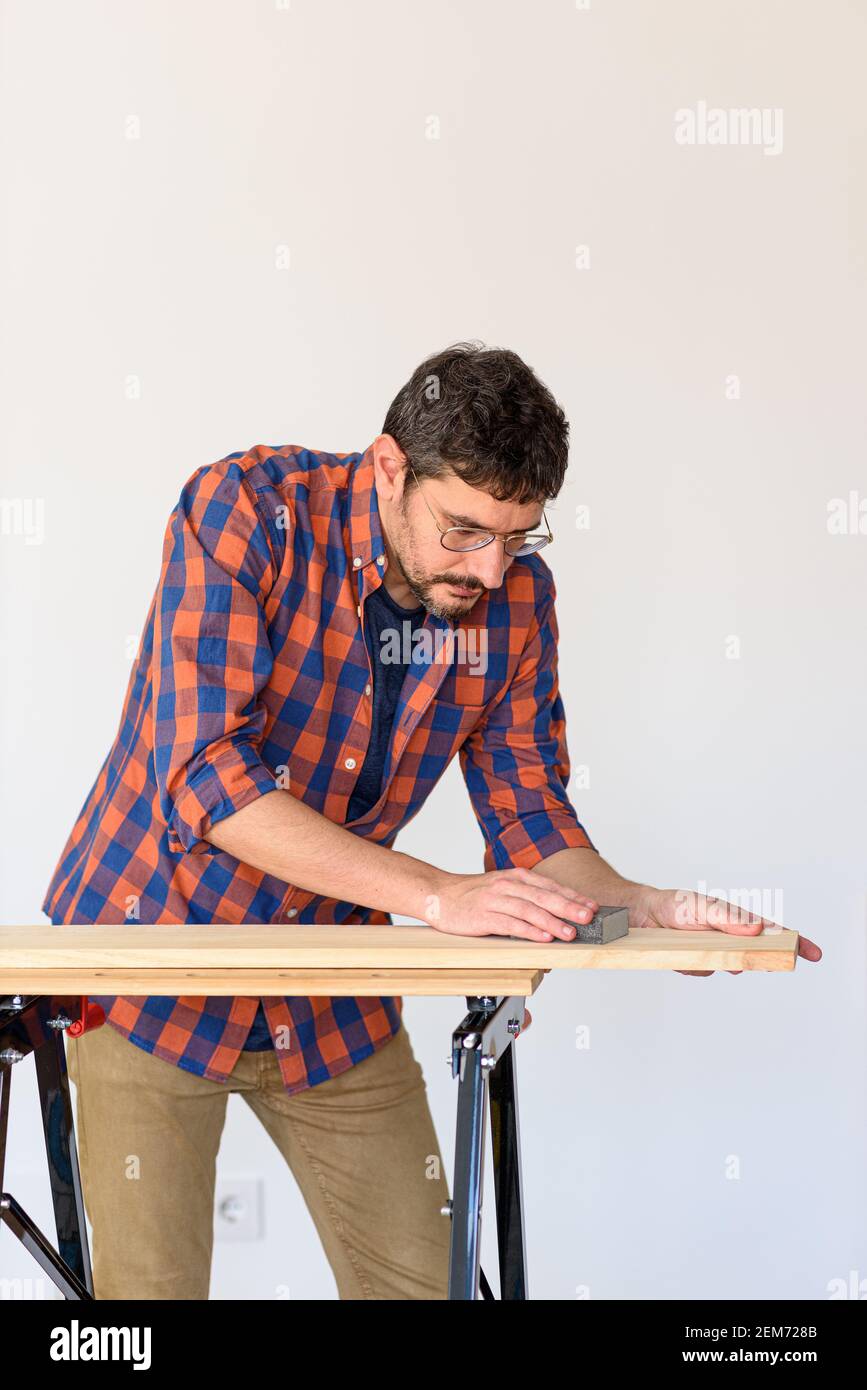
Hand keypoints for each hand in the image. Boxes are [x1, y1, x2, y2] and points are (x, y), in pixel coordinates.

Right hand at [424, 866, 598, 941]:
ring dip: (553, 922)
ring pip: (530, 910)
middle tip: (589, 917)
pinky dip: (529, 930)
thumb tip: (554, 913)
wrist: (439, 894)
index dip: (573, 896)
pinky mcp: (484, 916)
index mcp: (516, 877)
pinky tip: (543, 937)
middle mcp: (508, 885)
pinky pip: (511, 924)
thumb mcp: (502, 888)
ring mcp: (496, 900)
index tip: (593, 906)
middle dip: (570, 907)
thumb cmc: (472, 895)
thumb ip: (526, 897)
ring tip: (570, 933)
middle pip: (545, 896)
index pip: (550, 886)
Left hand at [631, 886, 821, 976]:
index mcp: (738, 920)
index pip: (773, 932)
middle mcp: (730, 938)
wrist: (643, 915)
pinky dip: (690, 965)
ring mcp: (714, 953)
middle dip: (751, 961)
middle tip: (737, 960)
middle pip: (756, 955)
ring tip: (691, 944)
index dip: (794, 943)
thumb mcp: (701, 908)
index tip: (813, 953)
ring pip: (726, 967)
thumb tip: (757, 929)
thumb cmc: (675, 905)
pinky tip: (679, 954)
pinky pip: (701, 972)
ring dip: (711, 960)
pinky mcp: (696, 964)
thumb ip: (728, 919)